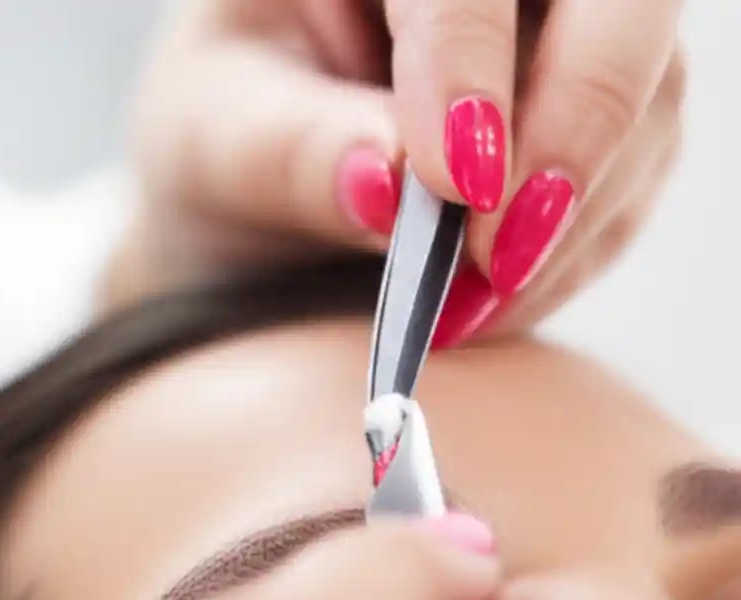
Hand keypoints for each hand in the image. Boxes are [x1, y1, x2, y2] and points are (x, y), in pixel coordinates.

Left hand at [122, 0, 684, 347]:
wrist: (248, 190)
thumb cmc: (222, 136)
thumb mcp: (220, 139)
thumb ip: (296, 151)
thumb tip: (388, 186)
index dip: (472, 66)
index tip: (456, 186)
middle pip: (613, 9)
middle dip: (577, 128)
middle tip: (503, 253)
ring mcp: (557, 34)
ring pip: (645, 93)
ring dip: (575, 215)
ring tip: (473, 304)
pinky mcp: (591, 111)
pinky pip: (633, 171)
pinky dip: (574, 249)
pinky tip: (492, 299)